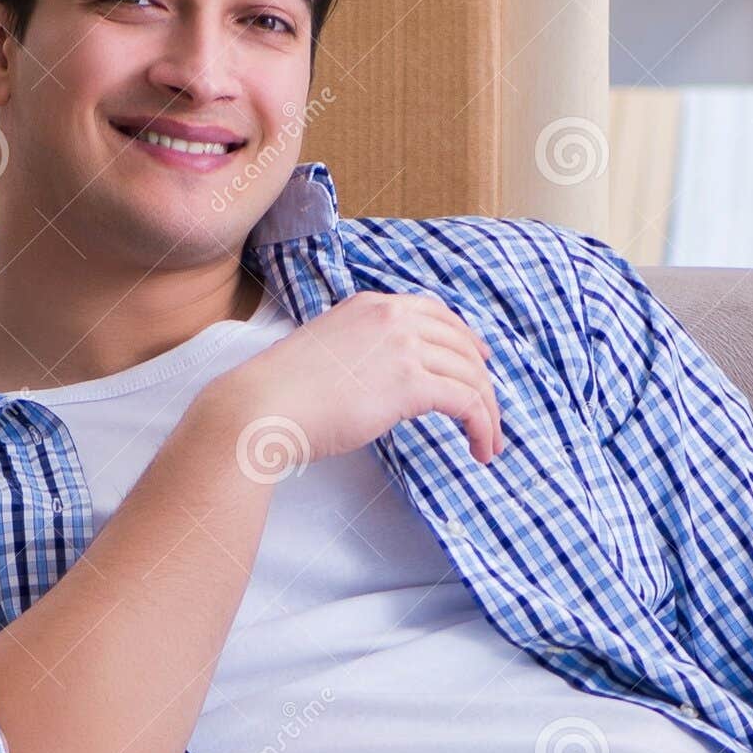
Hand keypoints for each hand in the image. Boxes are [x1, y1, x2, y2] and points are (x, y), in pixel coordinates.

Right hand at [210, 290, 504, 465]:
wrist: (262, 407)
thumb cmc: (282, 392)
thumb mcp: (328, 352)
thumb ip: (361, 353)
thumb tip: (384, 381)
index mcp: (370, 305)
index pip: (436, 314)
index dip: (466, 338)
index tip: (479, 360)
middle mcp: (392, 317)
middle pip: (462, 345)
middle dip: (483, 380)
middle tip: (491, 412)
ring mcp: (403, 346)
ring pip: (471, 375)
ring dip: (488, 412)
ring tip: (489, 443)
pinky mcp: (410, 382)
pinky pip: (466, 402)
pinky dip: (482, 426)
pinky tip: (479, 447)